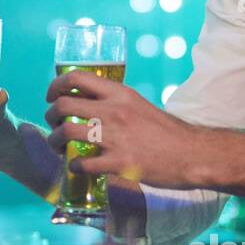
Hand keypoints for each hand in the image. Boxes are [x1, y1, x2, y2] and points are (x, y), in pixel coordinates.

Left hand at [44, 70, 204, 188]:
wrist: (193, 154)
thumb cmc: (166, 132)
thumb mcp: (138, 106)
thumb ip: (115, 104)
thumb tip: (87, 106)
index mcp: (120, 93)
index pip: (76, 77)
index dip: (56, 86)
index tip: (51, 97)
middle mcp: (114, 111)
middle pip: (64, 105)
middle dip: (50, 116)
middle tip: (53, 125)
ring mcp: (116, 137)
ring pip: (67, 133)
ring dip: (55, 141)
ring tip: (59, 148)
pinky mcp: (120, 162)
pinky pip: (82, 163)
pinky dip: (74, 166)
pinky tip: (78, 167)